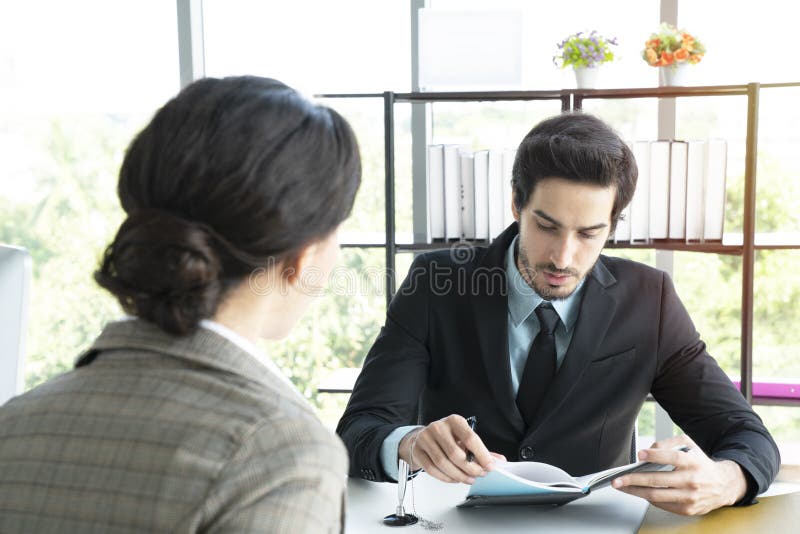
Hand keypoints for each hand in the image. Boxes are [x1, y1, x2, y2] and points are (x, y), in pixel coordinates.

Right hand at [398, 414, 503, 483]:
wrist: (422, 437)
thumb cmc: (447, 438)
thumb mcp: (464, 438)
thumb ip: (482, 450)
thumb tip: (499, 461)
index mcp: (454, 421)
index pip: (470, 438)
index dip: (482, 455)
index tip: (490, 466)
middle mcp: (439, 427)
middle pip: (456, 453)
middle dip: (470, 468)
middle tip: (479, 474)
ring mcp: (425, 438)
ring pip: (443, 463)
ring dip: (459, 475)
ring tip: (469, 479)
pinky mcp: (417, 450)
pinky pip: (432, 469)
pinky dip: (446, 477)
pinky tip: (454, 479)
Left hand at [611, 435, 747, 515]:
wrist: (723, 485)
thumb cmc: (700, 463)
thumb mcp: (689, 445)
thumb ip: (668, 443)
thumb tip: (648, 450)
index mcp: (693, 462)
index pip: (672, 458)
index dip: (654, 455)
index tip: (639, 454)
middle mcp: (692, 480)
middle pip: (658, 480)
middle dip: (634, 479)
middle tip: (618, 479)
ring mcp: (690, 497)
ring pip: (656, 495)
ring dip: (635, 491)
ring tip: (622, 487)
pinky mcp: (688, 509)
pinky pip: (662, 504)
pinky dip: (648, 498)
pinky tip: (639, 492)